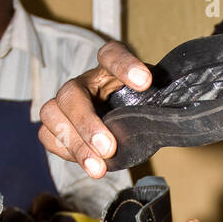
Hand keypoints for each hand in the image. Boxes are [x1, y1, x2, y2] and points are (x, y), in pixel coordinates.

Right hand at [39, 41, 150, 177]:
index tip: (145, 82)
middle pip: (71, 92)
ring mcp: (65, 103)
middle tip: (109, 148)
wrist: (126, 124)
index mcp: (108, 67)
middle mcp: (83, 82)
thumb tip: (175, 115)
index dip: (125, 65)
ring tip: (98, 167)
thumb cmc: (138, 108)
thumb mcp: (152, 100)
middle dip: (88, 123)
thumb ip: (159, 102)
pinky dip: (65, 151)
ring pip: (52, 115)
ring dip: (75, 144)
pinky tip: (88, 164)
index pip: (111, 54)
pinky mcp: (56, 125)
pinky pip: (47, 136)